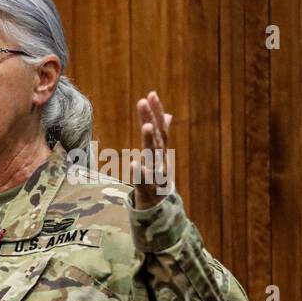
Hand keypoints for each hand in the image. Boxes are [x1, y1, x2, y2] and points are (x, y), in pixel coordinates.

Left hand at [134, 90, 173, 208]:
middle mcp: (161, 159)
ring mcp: (156, 173)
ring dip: (150, 140)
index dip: (156, 111)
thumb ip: (161, 135)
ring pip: (153, 155)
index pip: (160, 127)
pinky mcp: (148, 188)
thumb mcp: (159, 155)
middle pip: (157, 136)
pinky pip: (144, 180)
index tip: (151, 94)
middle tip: (144, 100)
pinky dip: (140, 172)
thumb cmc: (157, 178)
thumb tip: (167, 115)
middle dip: (151, 118)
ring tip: (145, 125)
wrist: (159, 207)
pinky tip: (134, 163)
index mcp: (161, 151)